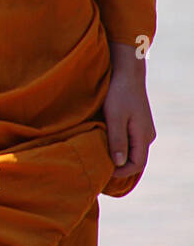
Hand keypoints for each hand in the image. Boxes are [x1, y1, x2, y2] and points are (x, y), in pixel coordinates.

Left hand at [102, 43, 154, 189]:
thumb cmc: (119, 93)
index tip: (102, 172)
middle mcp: (146, 135)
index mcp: (143, 136)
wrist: (126, 72)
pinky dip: (118, 146)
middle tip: (98, 169)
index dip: (120, 172)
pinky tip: (103, 143)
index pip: (136, 164)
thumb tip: (118, 163)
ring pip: (131, 150)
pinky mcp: (136, 121)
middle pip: (135, 159)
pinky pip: (129, 140)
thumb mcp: (114, 116)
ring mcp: (142, 128)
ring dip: (117, 156)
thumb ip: (117, 140)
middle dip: (118, 167)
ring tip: (99, 158)